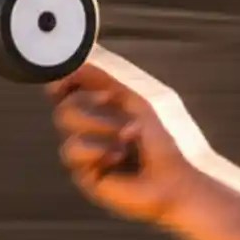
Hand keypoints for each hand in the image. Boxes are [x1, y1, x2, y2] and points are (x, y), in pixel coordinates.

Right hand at [46, 46, 214, 227]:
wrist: (176, 178)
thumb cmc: (165, 139)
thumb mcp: (135, 98)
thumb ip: (104, 79)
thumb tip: (77, 61)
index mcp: (103, 110)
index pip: (69, 91)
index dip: (63, 82)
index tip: (67, 78)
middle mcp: (91, 130)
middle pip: (63, 105)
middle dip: (88, 103)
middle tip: (112, 103)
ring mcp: (85, 151)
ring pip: (64, 124)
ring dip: (99, 125)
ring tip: (126, 138)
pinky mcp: (82, 172)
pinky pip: (71, 149)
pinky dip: (96, 149)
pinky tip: (117, 158)